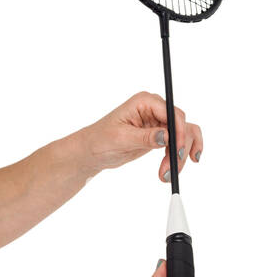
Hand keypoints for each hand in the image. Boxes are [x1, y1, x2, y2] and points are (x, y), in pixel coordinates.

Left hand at [74, 91, 203, 181]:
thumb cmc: (100, 140)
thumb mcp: (121, 138)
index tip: (177, 151)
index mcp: (144, 101)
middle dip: (180, 147)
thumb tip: (166, 136)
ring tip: (167, 174)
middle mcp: (155, 108)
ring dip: (180, 155)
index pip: (172, 113)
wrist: (92, 152)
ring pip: (183, 135)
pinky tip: (174, 170)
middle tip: (173, 168)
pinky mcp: (160, 135)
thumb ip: (145, 136)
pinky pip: (178, 144)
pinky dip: (178, 157)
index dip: (178, 131)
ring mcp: (158, 122)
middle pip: (182, 124)